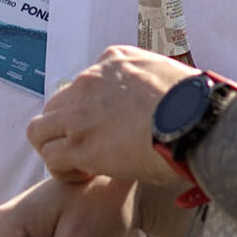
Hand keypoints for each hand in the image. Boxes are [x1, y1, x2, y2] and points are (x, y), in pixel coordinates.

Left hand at [27, 45, 196, 184]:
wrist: (196, 120)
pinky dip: (62, 170)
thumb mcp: (167, 73)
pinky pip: (50, 157)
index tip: (105, 129)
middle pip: (57, 104)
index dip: (90, 111)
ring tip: (78, 165)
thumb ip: (150, 79)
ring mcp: (80, 112)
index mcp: (112, 60)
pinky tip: (83, 176)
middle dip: (66, 128)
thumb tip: (158, 99)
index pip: (84, 84)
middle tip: (86, 148)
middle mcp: (90, 81)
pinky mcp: (80, 145)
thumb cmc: (194, 104)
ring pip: (41, 129)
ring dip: (55, 147)